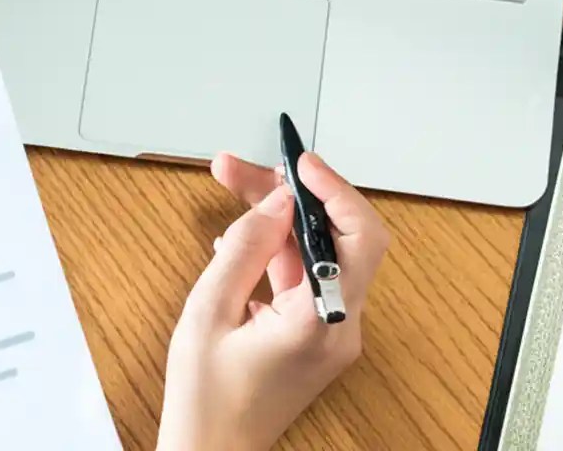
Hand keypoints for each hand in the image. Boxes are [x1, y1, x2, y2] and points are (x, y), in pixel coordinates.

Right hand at [157, 152, 389, 450]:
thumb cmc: (206, 399)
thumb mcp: (209, 311)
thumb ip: (245, 248)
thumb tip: (276, 203)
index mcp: (319, 321)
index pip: (356, 236)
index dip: (332, 189)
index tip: (299, 161)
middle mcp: (339, 327)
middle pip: (337, 237)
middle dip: (293, 196)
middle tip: (244, 171)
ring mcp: (332, 333)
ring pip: (319, 254)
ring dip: (280, 221)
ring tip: (233, 189)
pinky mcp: (317, 337)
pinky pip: (306, 278)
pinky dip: (278, 252)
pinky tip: (238, 242)